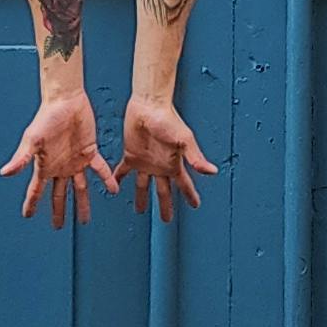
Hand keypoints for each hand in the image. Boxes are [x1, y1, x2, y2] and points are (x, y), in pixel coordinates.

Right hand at [1, 87, 117, 226]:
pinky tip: (112, 189)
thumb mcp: (32, 140)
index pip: (36, 190)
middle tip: (58, 226)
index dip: (32, 204)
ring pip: (80, 188)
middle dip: (58, 211)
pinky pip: (100, 170)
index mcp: (45, 166)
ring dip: (83, 203)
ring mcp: (75, 161)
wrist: (66, 100)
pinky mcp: (90, 151)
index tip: (28, 216)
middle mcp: (60, 167)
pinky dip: (106, 180)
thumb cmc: (47, 117)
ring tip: (85, 220)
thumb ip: (21, 158)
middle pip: (58, 195)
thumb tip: (5, 173)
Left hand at [122, 92, 215, 220]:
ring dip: (142, 198)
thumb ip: (196, 158)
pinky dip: (118, 179)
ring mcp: (145, 162)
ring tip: (140, 210)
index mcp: (174, 164)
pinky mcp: (130, 155)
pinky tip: (115, 186)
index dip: (190, 196)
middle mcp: (160, 166)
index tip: (195, 205)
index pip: (184, 185)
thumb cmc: (168, 119)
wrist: (148, 106)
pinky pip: (123, 171)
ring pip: (143, 186)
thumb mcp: (184, 140)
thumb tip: (212, 171)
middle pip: (163, 191)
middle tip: (167, 220)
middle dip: (166, 206)